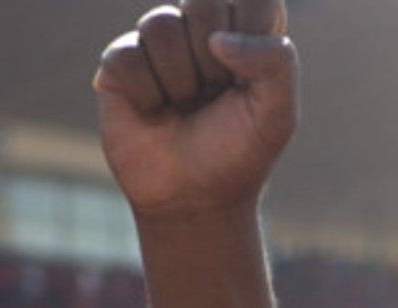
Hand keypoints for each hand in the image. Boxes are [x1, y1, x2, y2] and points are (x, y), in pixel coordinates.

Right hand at [94, 0, 296, 223]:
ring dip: (181, 81)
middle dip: (215, 61)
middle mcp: (201, 29)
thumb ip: (275, 63)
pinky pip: (128, 55)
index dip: (251, 29)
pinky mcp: (120, 62)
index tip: (249, 73)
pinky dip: (148, 95)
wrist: (194, 198)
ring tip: (185, 106)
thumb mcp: (278, 115)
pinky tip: (155, 113)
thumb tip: (218, 39)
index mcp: (247, 33)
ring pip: (161, 23)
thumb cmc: (239, 153)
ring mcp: (158, 43)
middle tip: (216, 95)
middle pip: (204, 2)